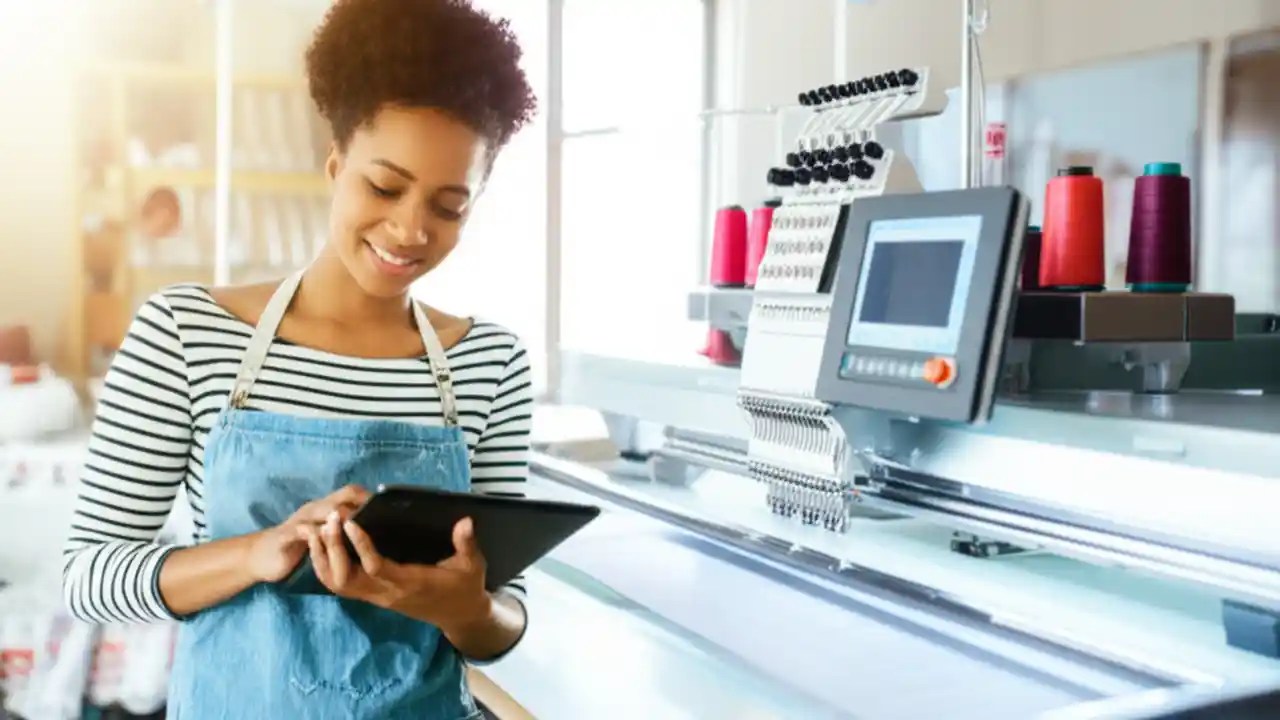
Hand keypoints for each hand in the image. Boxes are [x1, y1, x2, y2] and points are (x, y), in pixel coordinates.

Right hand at [245, 484, 371, 582]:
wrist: (262, 556)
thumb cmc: (299, 546)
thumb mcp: (324, 536)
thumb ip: (342, 529)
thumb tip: (375, 528)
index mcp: (325, 509)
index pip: (350, 494)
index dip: (368, 498)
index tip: (389, 506)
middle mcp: (314, 510)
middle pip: (339, 499)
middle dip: (358, 504)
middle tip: (378, 512)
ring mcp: (299, 521)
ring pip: (321, 512)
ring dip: (336, 516)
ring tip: (353, 520)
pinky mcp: (286, 536)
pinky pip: (299, 531)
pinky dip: (311, 532)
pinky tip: (322, 536)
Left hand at [302, 513, 492, 632]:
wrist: (459, 614)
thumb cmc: (465, 586)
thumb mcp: (472, 565)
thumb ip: (466, 544)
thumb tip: (465, 522)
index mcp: (411, 583)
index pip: (377, 567)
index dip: (361, 546)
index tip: (350, 522)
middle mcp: (388, 593)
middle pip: (347, 578)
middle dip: (334, 549)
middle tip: (329, 519)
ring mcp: (377, 597)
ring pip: (338, 584)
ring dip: (323, 558)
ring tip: (317, 529)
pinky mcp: (373, 596)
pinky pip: (341, 586)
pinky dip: (325, 567)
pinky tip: (323, 545)